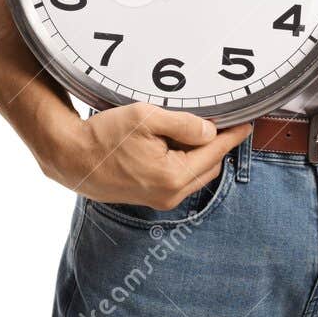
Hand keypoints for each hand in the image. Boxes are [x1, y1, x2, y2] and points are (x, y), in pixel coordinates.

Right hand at [36, 102, 251, 209]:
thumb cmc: (104, 136)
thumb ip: (184, 124)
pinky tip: (170, 142)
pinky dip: (182, 161)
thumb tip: (210, 130)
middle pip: (209, 165)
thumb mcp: (147, 117)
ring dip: (198, 153)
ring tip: (187, 128)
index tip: (246, 123)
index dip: (233, 135)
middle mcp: (169, 194)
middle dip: (215, 144)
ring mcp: (159, 199)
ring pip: (194, 173)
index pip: (215, 152)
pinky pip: (178, 178)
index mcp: (173, 176)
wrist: (71, 157)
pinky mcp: (149, 197)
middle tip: (216, 119)